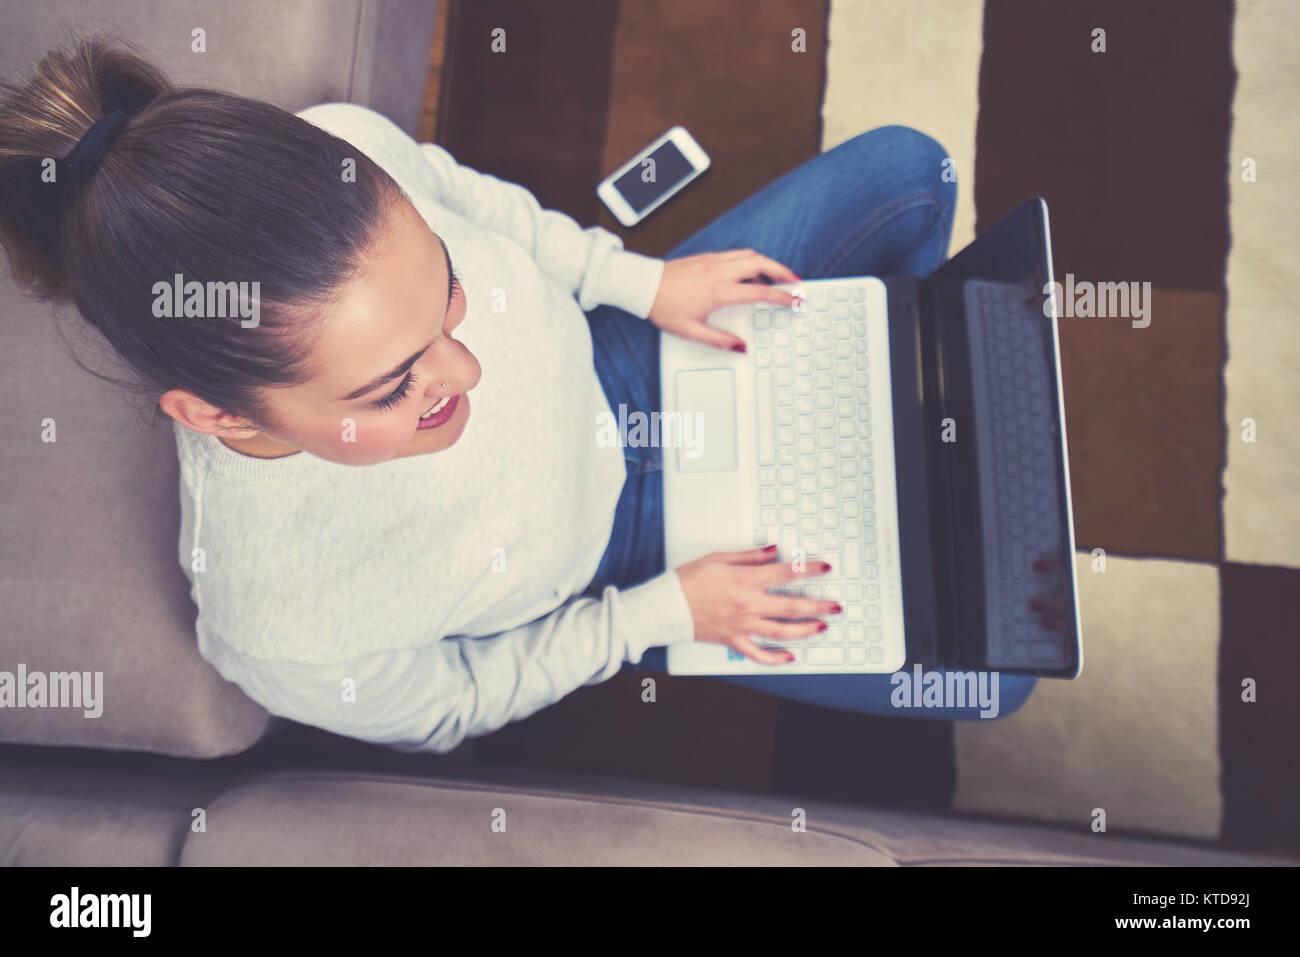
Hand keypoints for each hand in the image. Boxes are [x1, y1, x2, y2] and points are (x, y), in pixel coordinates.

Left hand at [648, 249, 802, 351]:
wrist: (644, 286)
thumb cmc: (664, 308)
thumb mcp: (691, 331)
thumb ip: (720, 341)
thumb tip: (742, 347)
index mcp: (719, 291)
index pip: (760, 292)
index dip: (782, 297)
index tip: (796, 301)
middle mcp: (719, 271)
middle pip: (762, 264)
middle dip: (784, 272)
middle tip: (797, 283)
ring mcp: (714, 261)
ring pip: (750, 256)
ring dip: (768, 265)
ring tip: (778, 278)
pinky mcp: (708, 257)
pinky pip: (737, 255)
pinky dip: (751, 262)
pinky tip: (751, 274)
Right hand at [675, 544, 838, 664]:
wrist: (667, 606)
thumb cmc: (688, 580)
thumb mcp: (718, 558)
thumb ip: (749, 556)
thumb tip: (773, 550)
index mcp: (746, 582)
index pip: (786, 574)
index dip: (810, 569)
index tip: (826, 567)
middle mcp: (749, 606)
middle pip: (792, 607)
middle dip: (819, 606)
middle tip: (837, 606)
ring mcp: (743, 626)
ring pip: (782, 632)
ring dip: (806, 631)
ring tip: (823, 627)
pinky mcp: (733, 641)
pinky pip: (759, 654)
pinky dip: (776, 658)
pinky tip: (791, 657)